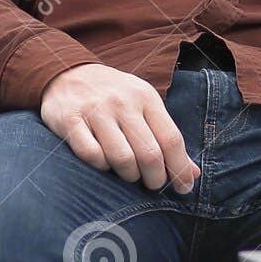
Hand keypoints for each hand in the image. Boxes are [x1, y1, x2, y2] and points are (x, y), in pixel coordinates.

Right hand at [40, 63, 200, 193]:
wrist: (67, 73)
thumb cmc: (114, 95)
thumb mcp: (144, 105)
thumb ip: (166, 136)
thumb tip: (193, 174)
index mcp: (146, 97)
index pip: (171, 139)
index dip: (180, 168)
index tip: (185, 188)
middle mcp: (123, 103)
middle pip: (149, 153)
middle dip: (155, 178)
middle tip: (152, 184)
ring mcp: (95, 111)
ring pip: (122, 158)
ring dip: (129, 175)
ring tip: (130, 175)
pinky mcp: (69, 121)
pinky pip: (91, 155)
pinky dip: (101, 166)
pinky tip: (104, 164)